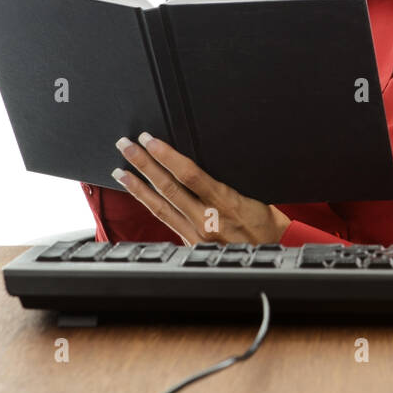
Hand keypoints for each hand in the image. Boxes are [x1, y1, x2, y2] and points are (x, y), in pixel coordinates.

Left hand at [112, 132, 291, 245]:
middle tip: (126, 145)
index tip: (150, 140)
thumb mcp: (252, 192)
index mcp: (225, 202)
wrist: (271, 252)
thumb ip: (223, 181)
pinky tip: (138, 193)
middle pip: (168, 187)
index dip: (166, 156)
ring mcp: (195, 234)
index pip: (189, 174)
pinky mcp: (190, 243)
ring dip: (138, 186)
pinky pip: (165, 220)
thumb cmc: (264, 220)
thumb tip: (196, 160)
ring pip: (160, 206)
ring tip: (121, 170)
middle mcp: (207, 219)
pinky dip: (148, 204)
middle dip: (144, 163)